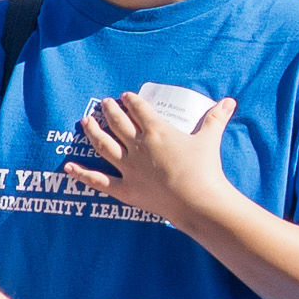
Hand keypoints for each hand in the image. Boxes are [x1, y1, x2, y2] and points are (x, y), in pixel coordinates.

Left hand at [67, 91, 242, 224]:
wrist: (198, 201)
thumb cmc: (205, 169)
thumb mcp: (210, 139)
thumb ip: (216, 118)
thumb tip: (230, 101)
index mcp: (156, 131)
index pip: (138, 108)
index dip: (131, 100)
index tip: (126, 96)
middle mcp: (137, 146)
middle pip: (117, 122)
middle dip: (109, 111)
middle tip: (105, 104)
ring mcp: (128, 168)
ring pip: (103, 145)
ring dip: (92, 131)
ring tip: (85, 122)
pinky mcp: (125, 189)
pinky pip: (98, 180)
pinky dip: (82, 174)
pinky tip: (69, 167)